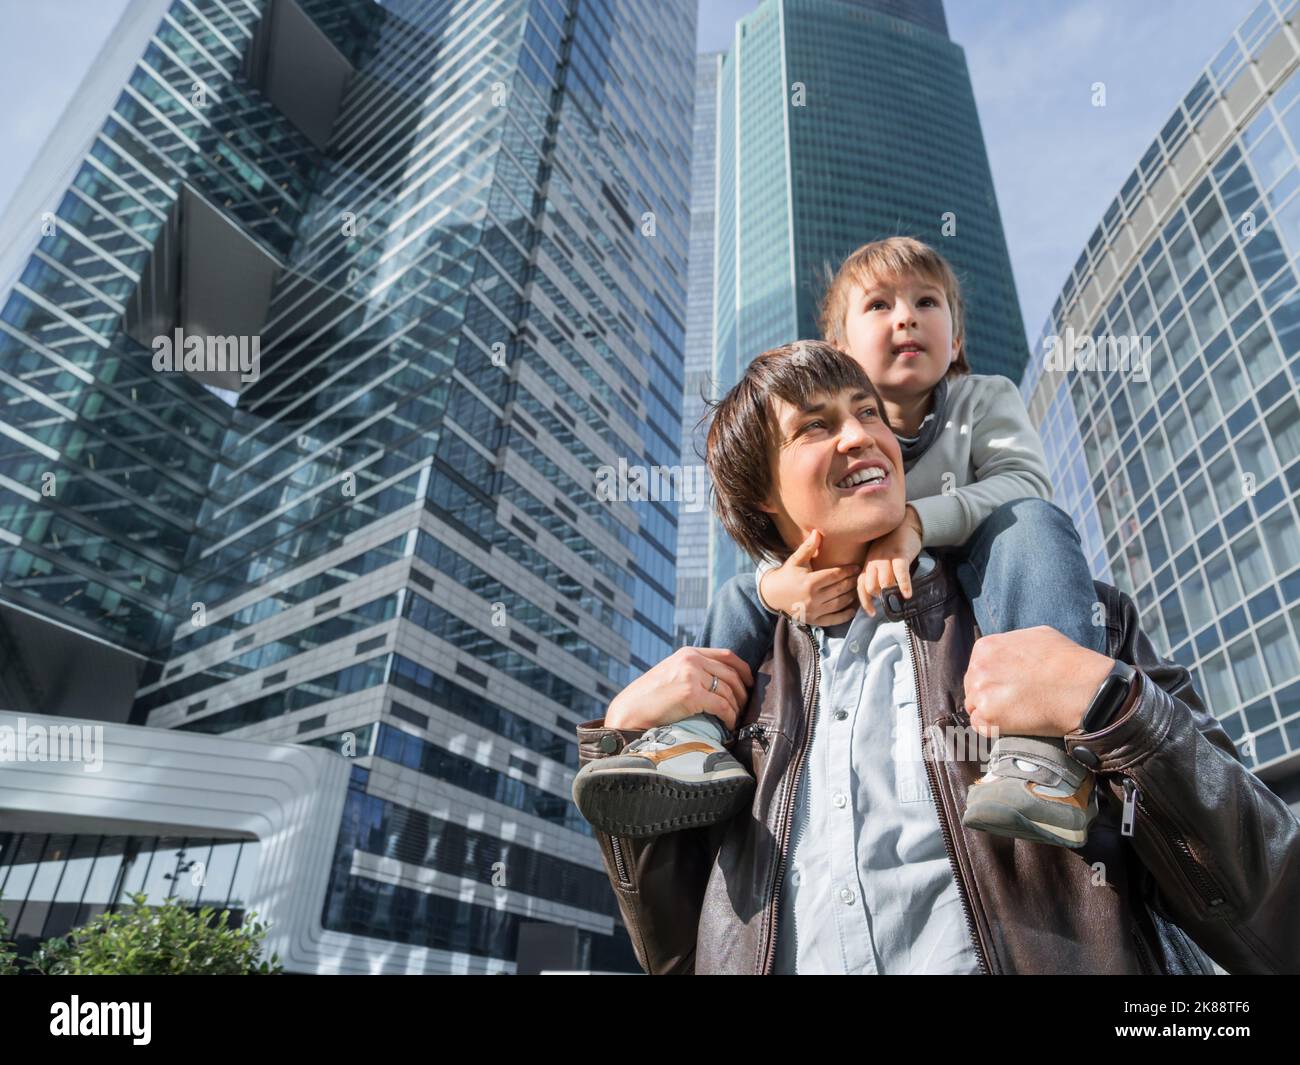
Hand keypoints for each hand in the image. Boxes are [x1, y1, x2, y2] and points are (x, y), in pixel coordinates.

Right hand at [604, 646, 754, 732]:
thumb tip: (720, 683)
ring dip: (737, 708)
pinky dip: (730, 718)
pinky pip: (722, 706)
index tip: (750, 684)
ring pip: (729, 692)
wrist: (629, 710)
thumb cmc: (649, 698)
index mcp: (688, 653)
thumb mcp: (671, 673)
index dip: (744, 670)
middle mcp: (691, 660)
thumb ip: (692, 671)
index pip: (727, 655)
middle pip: (732, 674)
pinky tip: (728, 726)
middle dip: (743, 693)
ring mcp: (692, 676)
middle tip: (745, 708)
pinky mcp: (692, 694)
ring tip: (735, 719)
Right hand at [759, 529, 858, 626]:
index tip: (856, 567)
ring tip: (856, 589)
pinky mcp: (814, 620)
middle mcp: (813, 598)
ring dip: (851, 596)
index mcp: (809, 582)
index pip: (835, 575)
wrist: (772, 595)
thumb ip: (808, 548)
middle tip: (859, 577)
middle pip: (839, 589)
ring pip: (839, 603)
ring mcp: (814, 611)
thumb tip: (817, 532)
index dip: (848, 571)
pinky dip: (845, 615)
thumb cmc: (786, 575)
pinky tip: (852, 609)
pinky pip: (834, 619)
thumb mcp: (795, 560)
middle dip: (851, 582)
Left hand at [858, 505, 922, 616]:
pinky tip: (907, 594)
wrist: (904, 525)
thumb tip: (879, 596)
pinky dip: (904, 585)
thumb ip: (876, 575)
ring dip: (891, 593)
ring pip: (884, 582)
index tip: (871, 613)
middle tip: (889, 600)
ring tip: (899, 597)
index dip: (864, 602)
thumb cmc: (891, 545)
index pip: (860, 586)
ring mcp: (886, 559)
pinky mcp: (900, 555)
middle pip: (870, 586)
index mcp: (867, 565)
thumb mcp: (878, 559)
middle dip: (879, 597)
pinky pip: (900, 573)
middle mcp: (874, 562)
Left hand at [962, 626, 1117, 738]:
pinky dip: (994, 728)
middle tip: (1013, 701)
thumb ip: (1011, 644)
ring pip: (975, 707)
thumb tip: (1005, 653)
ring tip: (1017, 712)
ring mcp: (981, 694)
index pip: (977, 667)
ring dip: (991, 711)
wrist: (1084, 688)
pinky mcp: (989, 718)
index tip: (1008, 685)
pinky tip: (1013, 724)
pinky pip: (980, 727)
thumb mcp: (1036, 635)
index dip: (993, 678)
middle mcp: (978, 668)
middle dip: (989, 694)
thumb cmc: (1066, 661)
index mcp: (986, 647)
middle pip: (973, 687)